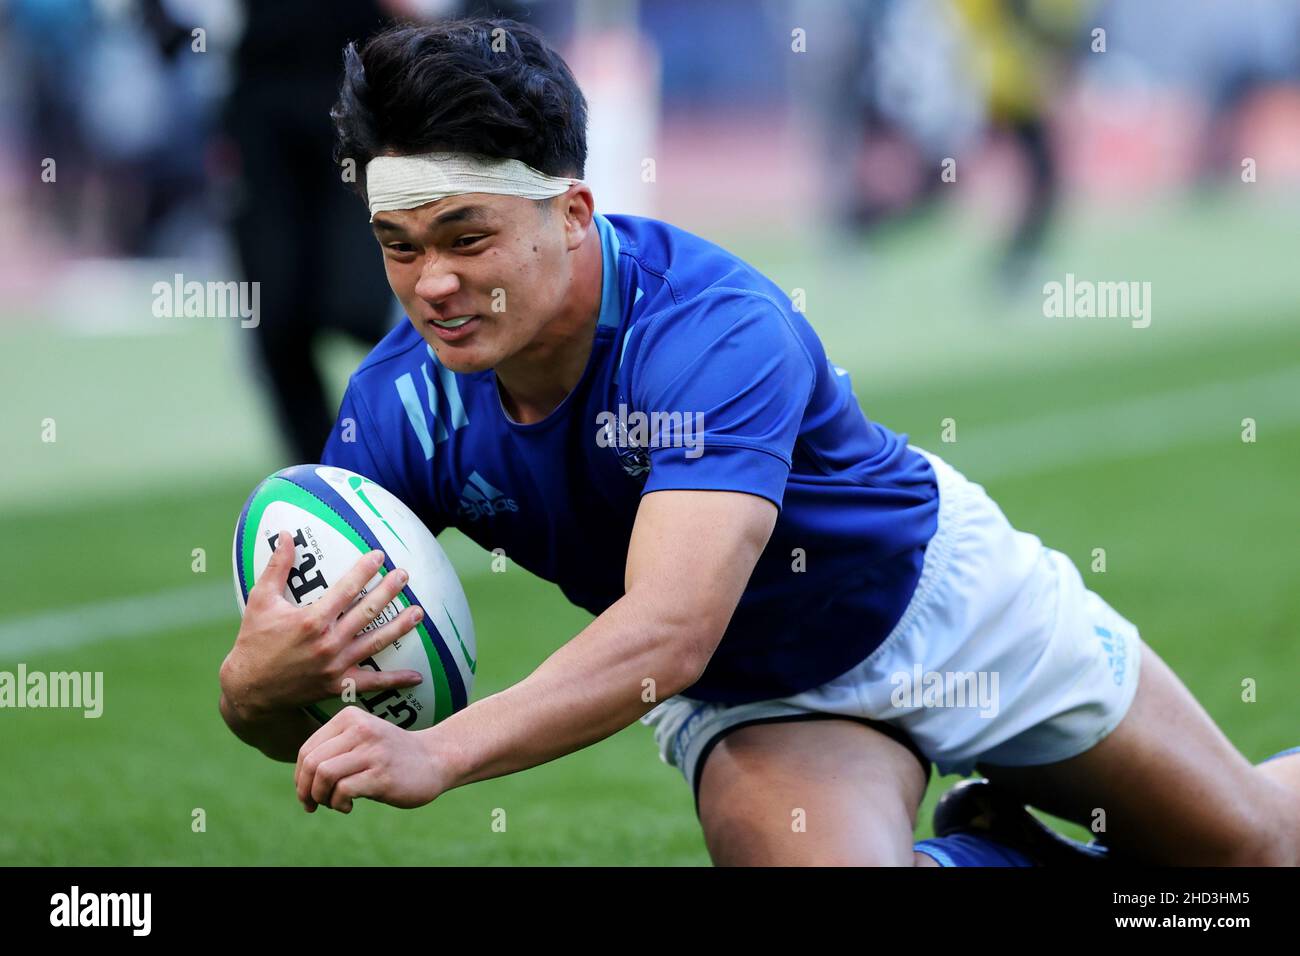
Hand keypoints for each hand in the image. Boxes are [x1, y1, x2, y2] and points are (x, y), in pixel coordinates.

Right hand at [221, 531, 425, 719]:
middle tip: (404, 575)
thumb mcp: (260, 601)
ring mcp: (336, 665)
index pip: (346, 589)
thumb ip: (277, 567)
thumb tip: (285, 534)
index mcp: (311, 620)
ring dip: (400, 626)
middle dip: (389, 591)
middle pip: (368, 611)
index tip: (379, 556)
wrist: (249, 689)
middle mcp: (328, 642)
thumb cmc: (254, 642)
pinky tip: (417, 676)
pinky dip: (396, 680)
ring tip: (419, 612)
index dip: (365, 570)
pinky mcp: (339, 685)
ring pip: (376, 642)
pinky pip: (373, 683)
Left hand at [295, 707, 453, 812]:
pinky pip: (343, 790)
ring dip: (320, 797)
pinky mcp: (382, 774)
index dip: (299, 776)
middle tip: (312, 804)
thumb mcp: (362, 739)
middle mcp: (361, 729)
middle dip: (304, 790)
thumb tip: (300, 780)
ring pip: (324, 774)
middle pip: (311, 762)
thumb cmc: (391, 755)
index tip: (306, 792)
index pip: (307, 749)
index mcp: (350, 718)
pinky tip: (348, 806)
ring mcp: (373, 751)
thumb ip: (333, 749)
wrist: (435, 759)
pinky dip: (338, 804)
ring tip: (332, 804)